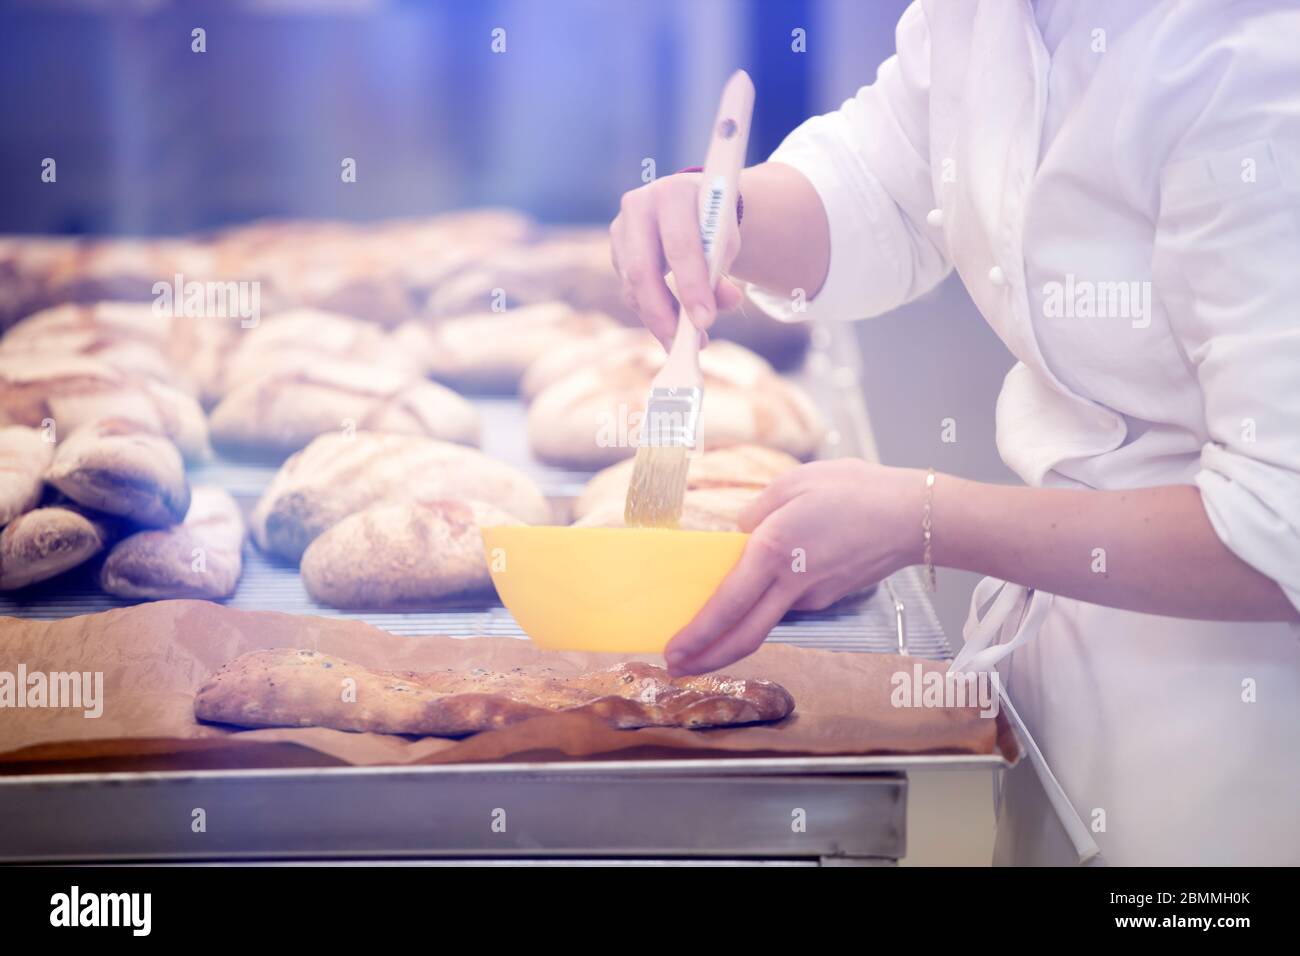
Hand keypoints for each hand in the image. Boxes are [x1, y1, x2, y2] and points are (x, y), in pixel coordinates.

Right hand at [610, 171, 743, 346]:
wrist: (692, 203)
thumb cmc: (712, 225)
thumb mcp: (726, 243)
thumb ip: (724, 274)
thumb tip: (728, 302)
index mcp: (674, 194)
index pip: (679, 245)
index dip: (691, 286)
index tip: (704, 321)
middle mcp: (640, 206)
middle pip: (642, 269)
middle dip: (662, 312)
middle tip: (680, 343)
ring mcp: (621, 227)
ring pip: (631, 284)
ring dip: (655, 318)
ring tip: (679, 342)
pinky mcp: (615, 248)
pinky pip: (629, 289)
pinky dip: (649, 312)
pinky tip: (667, 327)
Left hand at [665, 459, 926, 675]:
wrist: (912, 516)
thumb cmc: (852, 490)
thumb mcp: (792, 485)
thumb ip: (755, 515)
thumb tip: (737, 540)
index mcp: (773, 551)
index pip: (727, 605)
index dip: (698, 635)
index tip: (673, 652)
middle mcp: (792, 584)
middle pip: (744, 636)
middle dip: (707, 657)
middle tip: (677, 667)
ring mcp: (813, 597)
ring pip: (765, 619)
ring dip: (735, 629)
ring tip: (707, 628)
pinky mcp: (828, 598)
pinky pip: (787, 603)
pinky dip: (767, 603)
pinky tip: (765, 586)